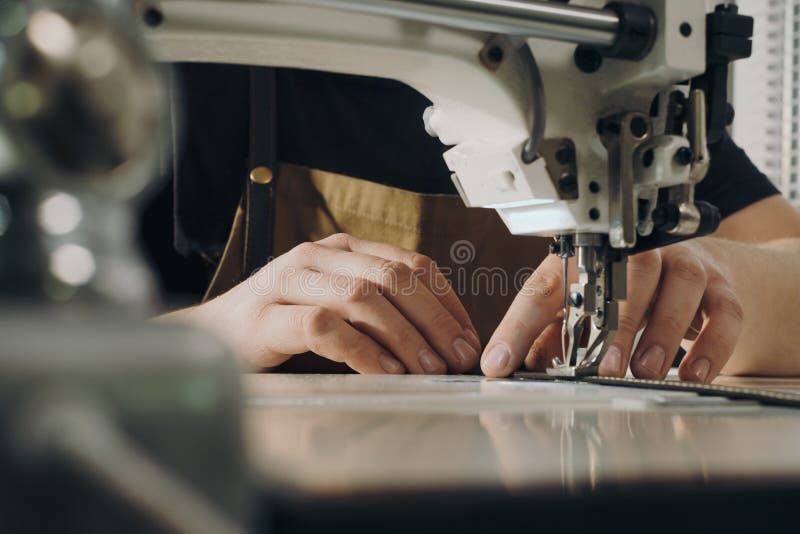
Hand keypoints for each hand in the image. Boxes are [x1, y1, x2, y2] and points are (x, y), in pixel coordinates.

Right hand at [168, 234, 480, 374]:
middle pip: (393, 278)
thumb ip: (378, 310)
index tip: (467, 336)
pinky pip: (325, 328)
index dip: (445, 300)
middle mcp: (317, 255)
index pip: (409, 263)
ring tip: (429, 370)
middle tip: (458, 358)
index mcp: (341, 248)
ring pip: (362, 297)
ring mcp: (289, 281)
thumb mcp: (336, 305)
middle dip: (434, 320)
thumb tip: (440, 341)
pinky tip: (385, 373)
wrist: (210, 337)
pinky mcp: (266, 316)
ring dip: (404, 336)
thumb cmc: (282, 324)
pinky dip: (362, 351)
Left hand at [480, 239, 743, 382]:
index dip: (519, 326)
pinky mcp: (721, 289)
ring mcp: (683, 267)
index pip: (546, 287)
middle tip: (604, 368)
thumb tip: (509, 371)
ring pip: (678, 286)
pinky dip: (710, 345)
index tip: (499, 364)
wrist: (696, 270)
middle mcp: (637, 255)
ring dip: (661, 331)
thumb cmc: (624, 291)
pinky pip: (723, 313)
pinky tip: (693, 373)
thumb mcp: (578, 309)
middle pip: (625, 275)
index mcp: (586, 260)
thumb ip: (546, 340)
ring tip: (646, 371)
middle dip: (615, 322)